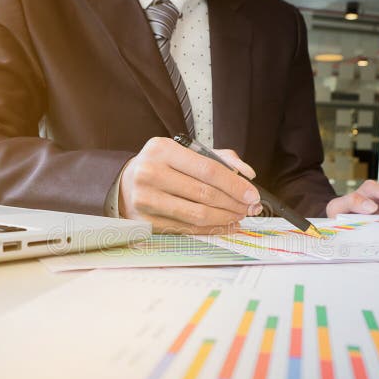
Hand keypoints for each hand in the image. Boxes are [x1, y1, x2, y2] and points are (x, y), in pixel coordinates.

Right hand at [119, 137, 262, 233]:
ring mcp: (145, 199)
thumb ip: (219, 158)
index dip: (234, 184)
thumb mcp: (185, 152)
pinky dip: (209, 229)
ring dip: (225, 218)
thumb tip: (247, 174)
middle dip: (234, 203)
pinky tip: (223, 225)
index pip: (208, 169)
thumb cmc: (162, 166)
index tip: (252, 194)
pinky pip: (186, 229)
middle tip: (249, 207)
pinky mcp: (146, 222)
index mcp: (162, 149)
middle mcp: (150, 173)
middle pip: (204, 194)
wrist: (126, 183)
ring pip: (197, 214)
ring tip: (238, 216)